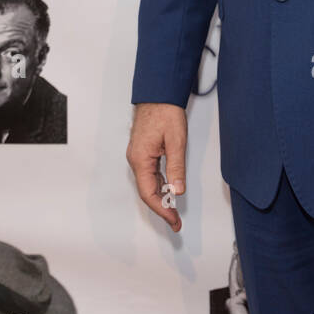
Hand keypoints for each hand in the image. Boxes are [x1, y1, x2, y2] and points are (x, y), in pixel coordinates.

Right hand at [126, 103, 186, 233]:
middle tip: (176, 220)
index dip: (161, 210)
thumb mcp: (176, 140)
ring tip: (174, 209)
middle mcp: (136, 159)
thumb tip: (177, 191)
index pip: (149, 193)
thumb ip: (176, 167)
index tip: (173, 220)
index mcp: (140, 159)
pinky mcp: (143, 151)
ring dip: (160, 198)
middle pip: (147, 191)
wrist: (158, 93)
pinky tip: (169, 190)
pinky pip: (149, 174)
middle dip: (161, 208)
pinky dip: (159, 185)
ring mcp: (138, 156)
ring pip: (148, 183)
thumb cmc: (165, 112)